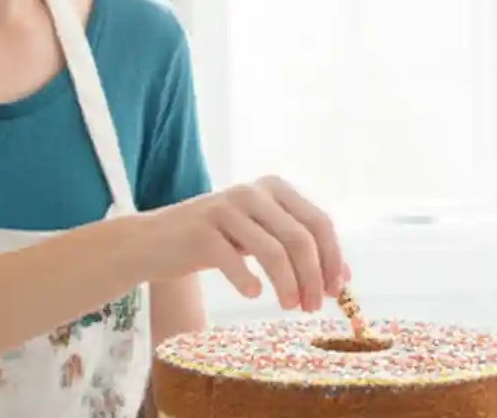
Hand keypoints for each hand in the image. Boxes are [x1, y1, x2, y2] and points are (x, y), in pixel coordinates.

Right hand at [142, 175, 349, 311]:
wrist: (153, 241)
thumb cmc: (215, 242)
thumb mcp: (259, 239)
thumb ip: (298, 251)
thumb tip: (343, 280)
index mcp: (274, 188)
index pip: (319, 222)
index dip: (332, 258)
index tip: (334, 291)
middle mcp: (252, 191)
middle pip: (300, 238)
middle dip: (312, 277)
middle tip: (311, 307)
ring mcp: (225, 207)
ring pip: (273, 251)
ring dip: (288, 285)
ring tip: (289, 307)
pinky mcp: (201, 230)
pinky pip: (235, 261)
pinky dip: (249, 283)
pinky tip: (253, 294)